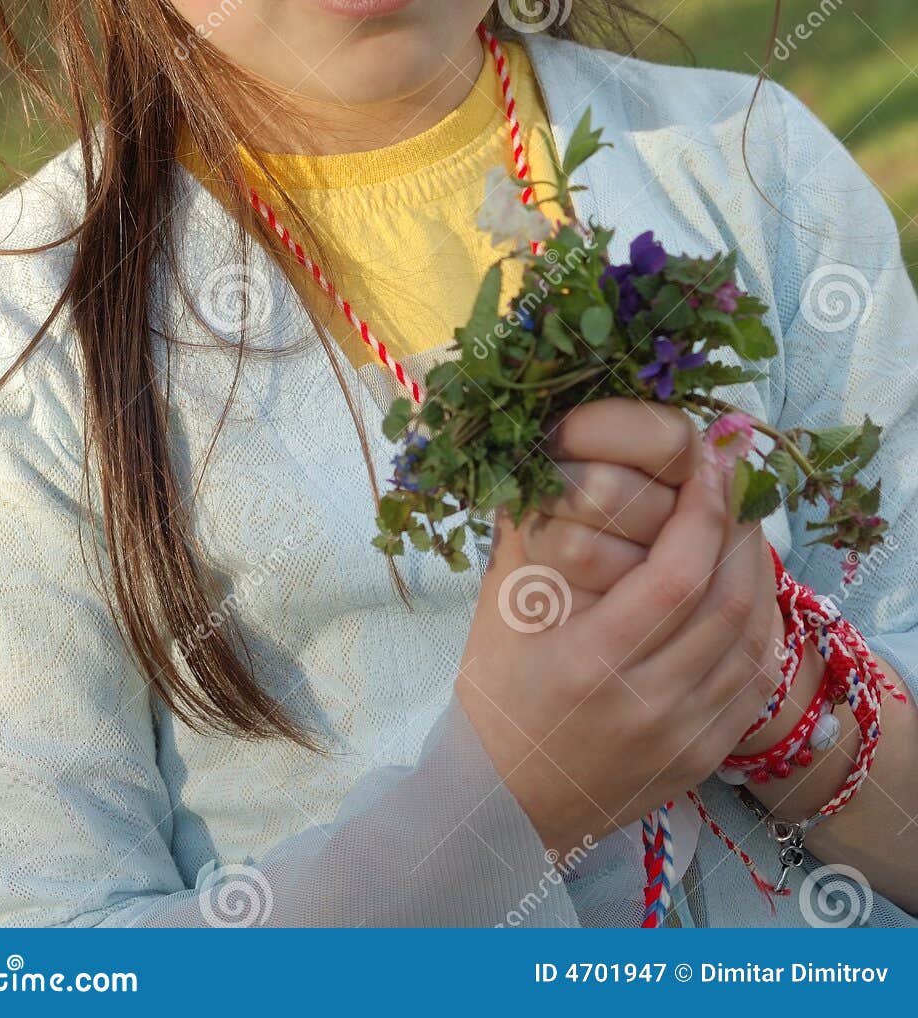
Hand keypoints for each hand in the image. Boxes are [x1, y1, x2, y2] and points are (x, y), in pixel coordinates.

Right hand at [456, 412, 782, 850]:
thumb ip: (530, 532)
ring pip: (752, 639)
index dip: (703, 511)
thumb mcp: (497, 609)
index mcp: (589, 662)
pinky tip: (742, 587)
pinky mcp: (703, 757)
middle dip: (740, 529)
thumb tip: (560, 452)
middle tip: (734, 480)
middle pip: (729, 602)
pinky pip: (752, 680)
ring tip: (742, 524)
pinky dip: (757, 625)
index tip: (706, 463)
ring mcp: (682, 737)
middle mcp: (646, 704)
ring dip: (756, 572)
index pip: (677, 576)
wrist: (505, 802)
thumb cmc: (496, 693)